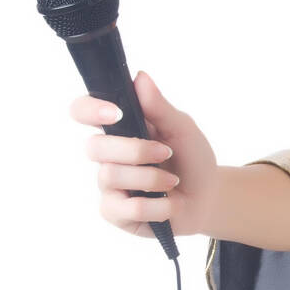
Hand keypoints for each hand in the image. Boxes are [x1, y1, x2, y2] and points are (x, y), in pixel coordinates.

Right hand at [70, 70, 218, 238]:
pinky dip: (155, 206)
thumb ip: (159, 107)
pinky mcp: (114, 212)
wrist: (207, 199)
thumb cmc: (191, 160)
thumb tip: (140, 77)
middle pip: (94, 147)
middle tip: (165, 153)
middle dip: (134, 150)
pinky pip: (126, 207)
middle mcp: (107, 156)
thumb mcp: (181, 129)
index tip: (114, 112)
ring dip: (151, 178)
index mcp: (118, 128)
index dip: (89, 110)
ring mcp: (108, 185)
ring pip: (111, 176)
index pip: (82, 111)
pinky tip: (168, 204)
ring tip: (173, 181)